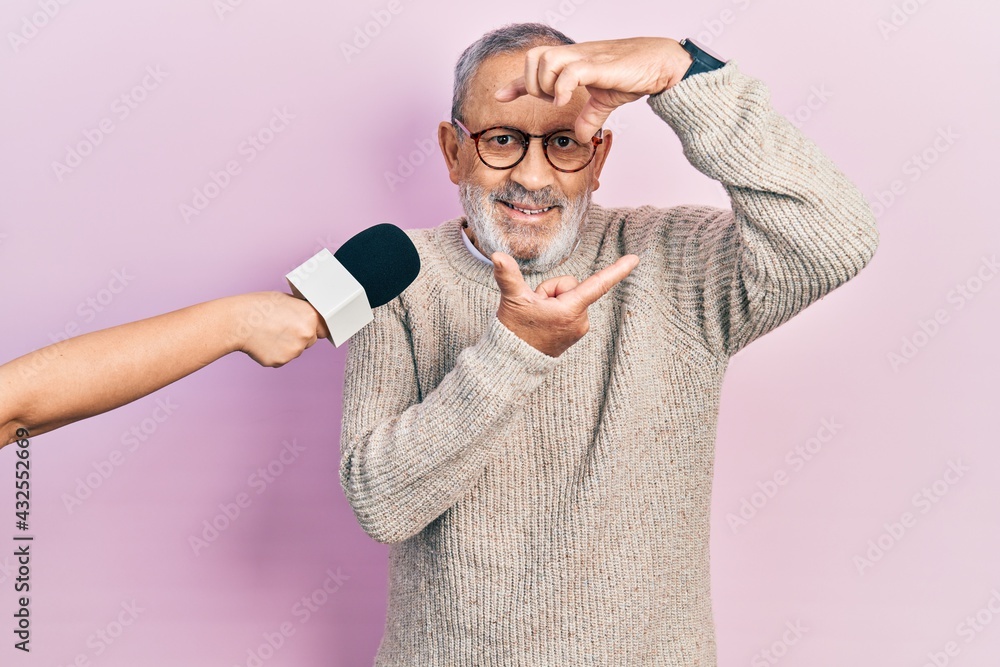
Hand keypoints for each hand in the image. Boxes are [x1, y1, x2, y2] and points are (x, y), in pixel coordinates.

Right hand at [233, 292, 329, 366]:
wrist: (238, 321)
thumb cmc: (259, 307)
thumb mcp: (286, 301)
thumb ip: (302, 312)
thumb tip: (309, 319)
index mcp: (310, 317)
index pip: (325, 329)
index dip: (316, 328)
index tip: (311, 329)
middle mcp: (306, 335)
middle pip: (310, 341)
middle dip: (300, 336)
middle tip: (281, 327)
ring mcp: (294, 350)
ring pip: (296, 351)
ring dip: (287, 345)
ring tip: (270, 333)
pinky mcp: (281, 361)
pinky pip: (283, 359)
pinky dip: (275, 353)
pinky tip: (264, 342)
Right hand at [492, 252, 639, 357]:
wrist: (514, 361)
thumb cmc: (515, 331)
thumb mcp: (512, 300)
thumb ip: (508, 276)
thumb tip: (496, 255)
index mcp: (570, 310)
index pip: (597, 285)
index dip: (617, 270)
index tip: (635, 259)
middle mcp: (580, 320)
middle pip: (571, 287)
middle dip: (552, 291)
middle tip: (536, 307)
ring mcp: (578, 328)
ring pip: (569, 298)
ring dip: (552, 302)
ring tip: (538, 318)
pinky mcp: (575, 333)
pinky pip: (569, 309)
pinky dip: (557, 311)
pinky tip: (544, 323)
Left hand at [495, 37, 693, 141]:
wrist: (662, 63)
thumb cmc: (635, 74)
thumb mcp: (605, 100)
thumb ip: (589, 116)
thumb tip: (580, 136)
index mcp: (573, 62)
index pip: (535, 66)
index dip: (516, 83)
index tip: (500, 97)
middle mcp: (575, 55)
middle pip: (533, 57)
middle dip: (533, 83)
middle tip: (550, 101)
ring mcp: (586, 58)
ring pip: (546, 60)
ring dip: (545, 84)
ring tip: (559, 100)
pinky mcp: (599, 65)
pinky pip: (570, 72)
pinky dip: (561, 88)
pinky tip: (565, 101)